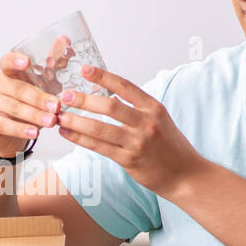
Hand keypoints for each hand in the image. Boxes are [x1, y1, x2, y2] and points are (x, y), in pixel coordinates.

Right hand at [0, 39, 67, 156]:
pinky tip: (34, 133)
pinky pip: (5, 125)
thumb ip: (52, 63)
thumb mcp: (41, 83)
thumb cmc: (28, 102)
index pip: (7, 61)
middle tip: (56, 106)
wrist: (10, 131)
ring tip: (51, 121)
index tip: (27, 63)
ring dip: (34, 115)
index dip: (15, 61)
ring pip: (13, 107)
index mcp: (8, 72)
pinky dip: (21, 129)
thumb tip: (64, 39)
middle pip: (17, 89)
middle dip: (39, 98)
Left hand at [55, 62, 204, 197]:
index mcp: (154, 108)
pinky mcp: (129, 160)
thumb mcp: (160, 119)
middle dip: (83, 100)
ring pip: (99, 128)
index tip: (84, 69)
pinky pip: (99, 147)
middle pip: (109, 106)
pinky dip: (79, 139)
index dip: (102, 76)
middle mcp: (146, 123)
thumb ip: (137, 107)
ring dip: (75, 121)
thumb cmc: (170, 146)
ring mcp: (137, 143)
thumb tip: (111, 94)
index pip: (124, 86)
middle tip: (64, 96)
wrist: (186, 175)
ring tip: (59, 116)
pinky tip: (67, 133)